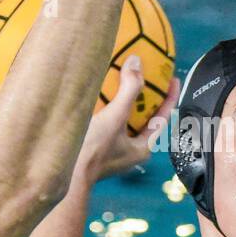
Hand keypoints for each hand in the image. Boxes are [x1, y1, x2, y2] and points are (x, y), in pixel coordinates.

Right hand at [76, 55, 179, 182]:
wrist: (63, 174)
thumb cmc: (92, 150)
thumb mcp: (115, 116)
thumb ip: (129, 90)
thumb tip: (137, 62)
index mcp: (143, 148)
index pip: (163, 117)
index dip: (170, 97)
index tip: (172, 78)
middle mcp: (132, 151)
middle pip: (146, 119)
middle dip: (147, 99)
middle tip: (148, 78)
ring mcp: (115, 151)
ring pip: (127, 122)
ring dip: (127, 103)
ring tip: (125, 83)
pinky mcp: (100, 149)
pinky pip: (111, 124)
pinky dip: (111, 110)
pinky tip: (102, 98)